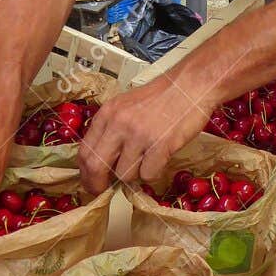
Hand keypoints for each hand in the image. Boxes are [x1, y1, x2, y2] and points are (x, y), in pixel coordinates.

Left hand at [77, 73, 213, 193]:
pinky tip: (160, 158)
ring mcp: (139, 135)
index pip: (84, 151)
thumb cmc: (161, 97)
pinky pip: (148, 175)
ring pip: (124, 174)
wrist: (191, 84)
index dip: (85, 173)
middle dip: (98, 184)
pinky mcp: (160, 145)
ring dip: (134, 175)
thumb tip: (102, 161)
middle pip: (96, 167)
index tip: (91, 183)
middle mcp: (119, 124)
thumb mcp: (126, 106)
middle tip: (105, 191)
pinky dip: (153, 173)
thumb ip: (111, 129)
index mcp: (107, 114)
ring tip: (147, 160)